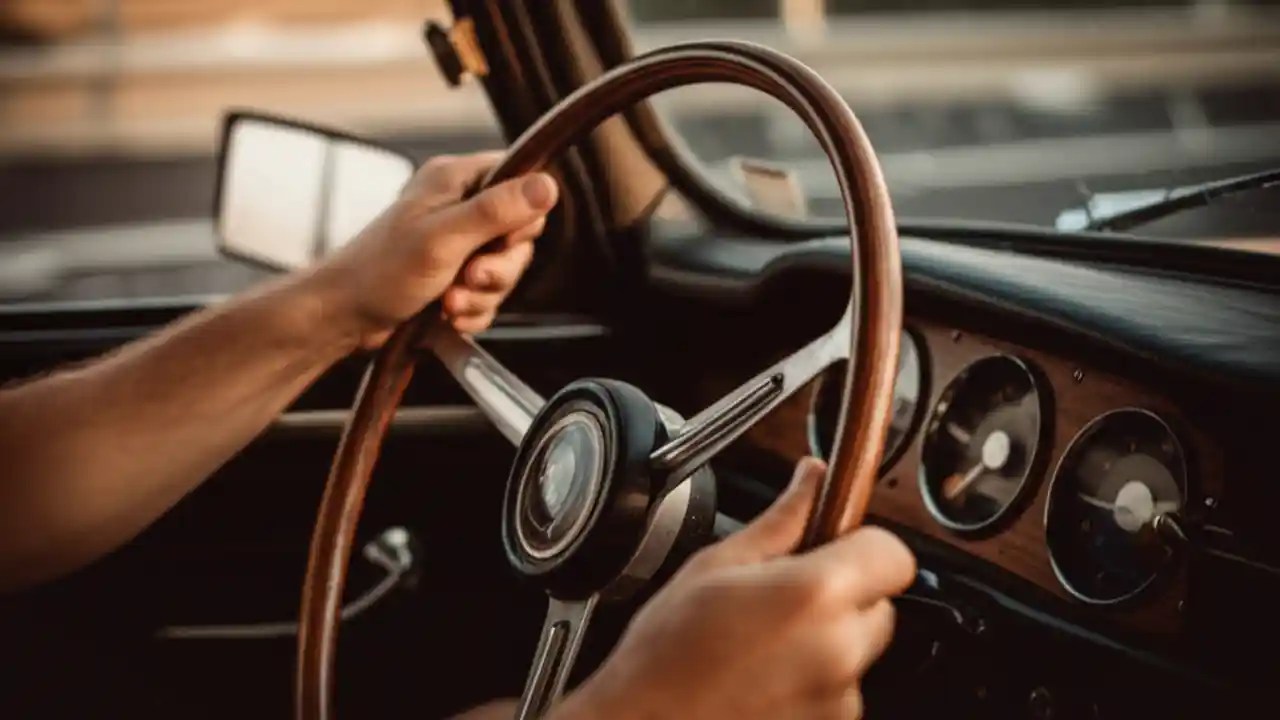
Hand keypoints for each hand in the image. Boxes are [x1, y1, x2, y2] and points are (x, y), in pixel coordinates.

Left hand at [306, 151, 558, 347]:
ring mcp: (457, 245)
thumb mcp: (444, 237)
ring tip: (449, 301)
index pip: (520, 182)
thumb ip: (496, 211)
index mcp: (455, 180)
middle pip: (518, 235)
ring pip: (504, 270)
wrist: (343, 317)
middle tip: (470, 277)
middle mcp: (459, 207)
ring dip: (483, 295)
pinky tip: (448, 315)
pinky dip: (473, 310)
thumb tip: (546, 185)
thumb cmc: (379, 271)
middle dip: (499, 267)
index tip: (501, 240)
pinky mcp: (454, 277)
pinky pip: (488, 296)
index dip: (522, 216)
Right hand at [557, 458, 915, 719]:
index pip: (894, 554)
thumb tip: (813, 478)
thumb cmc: (666, 658)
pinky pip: (840, 692)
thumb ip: (782, 519)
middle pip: (881, 605)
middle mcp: (839, 650)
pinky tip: (764, 676)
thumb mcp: (717, 565)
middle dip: (843, 595)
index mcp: (815, 595)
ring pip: (858, 651)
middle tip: (784, 597)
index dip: (863, 544)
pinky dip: (814, 682)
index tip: (834, 546)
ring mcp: (839, 699)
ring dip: (826, 642)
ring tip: (763, 644)